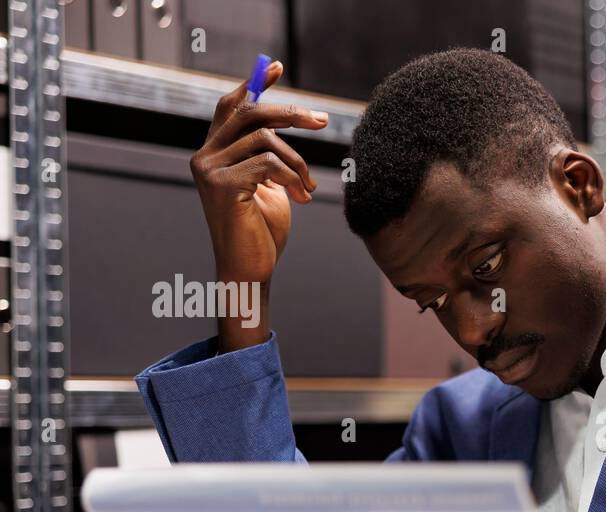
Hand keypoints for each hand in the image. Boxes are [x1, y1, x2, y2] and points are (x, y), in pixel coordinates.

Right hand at [188, 60, 327, 349]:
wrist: (251, 271)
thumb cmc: (263, 232)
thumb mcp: (271, 185)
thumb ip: (271, 154)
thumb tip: (290, 118)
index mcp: (215, 153)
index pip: (231, 106)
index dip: (254, 84)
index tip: (278, 67)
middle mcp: (204, 156)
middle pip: (250, 113)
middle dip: (290, 114)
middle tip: (322, 121)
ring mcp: (208, 169)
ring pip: (264, 139)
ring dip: (298, 163)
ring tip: (309, 189)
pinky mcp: (221, 185)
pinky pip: (267, 163)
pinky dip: (292, 178)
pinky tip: (301, 199)